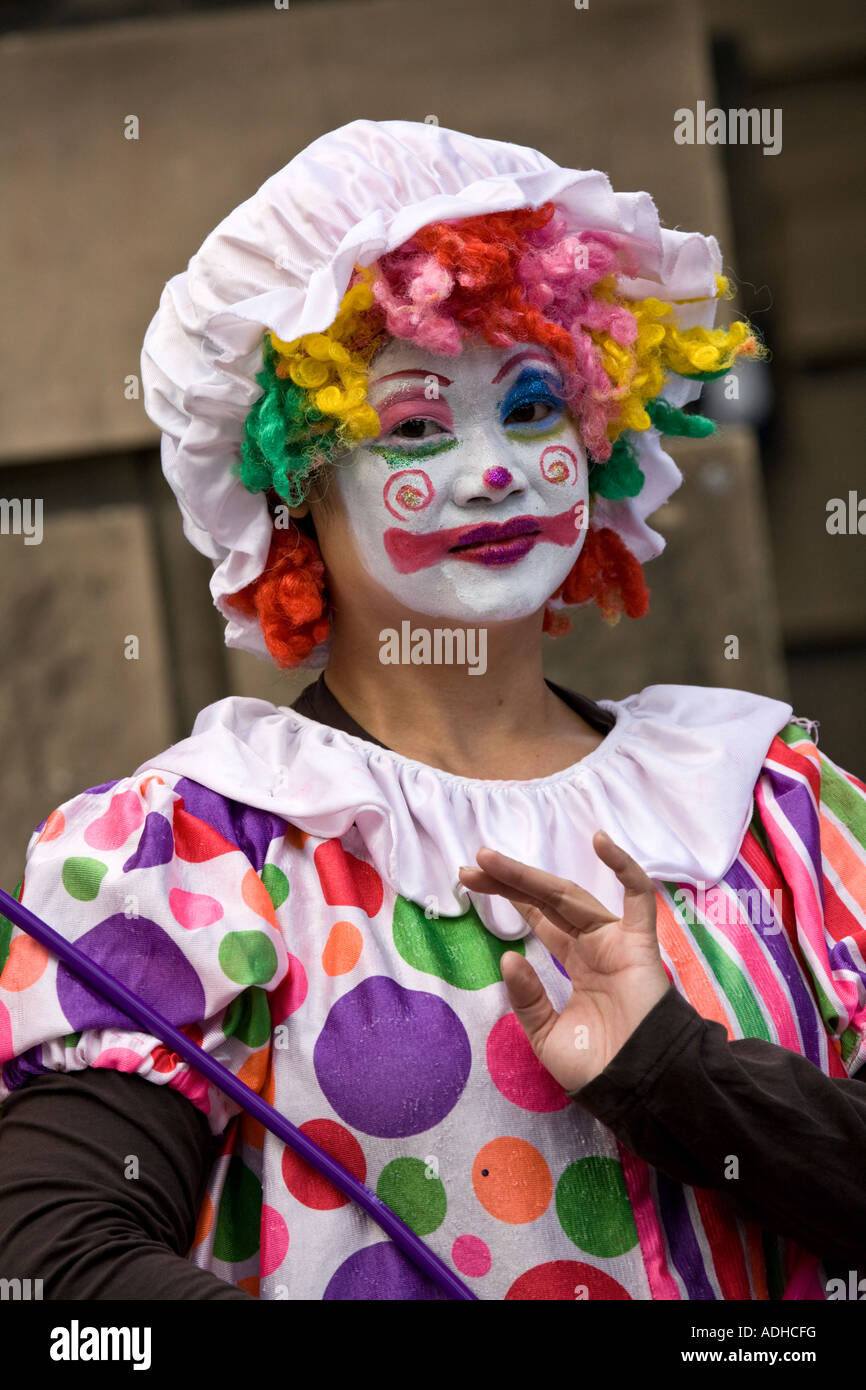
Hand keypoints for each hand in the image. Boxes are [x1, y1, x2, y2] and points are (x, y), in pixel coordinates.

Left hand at [457, 830, 670, 1094]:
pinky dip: (624, 867)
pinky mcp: (640, 944)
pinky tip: (600, 840)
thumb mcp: (547, 1035)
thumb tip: (508, 957)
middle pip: (548, 901)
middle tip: (475, 863)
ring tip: (492, 860)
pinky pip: (638, 899)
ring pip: (571, 897)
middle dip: (510, 881)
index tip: (471, 881)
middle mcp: (594, 946)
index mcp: (576, 965)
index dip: (509, 897)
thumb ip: (528, 998)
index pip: (539, 919)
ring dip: (532, 876)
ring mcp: (617, 942)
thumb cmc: (598, 1068)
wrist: (638, 1091)